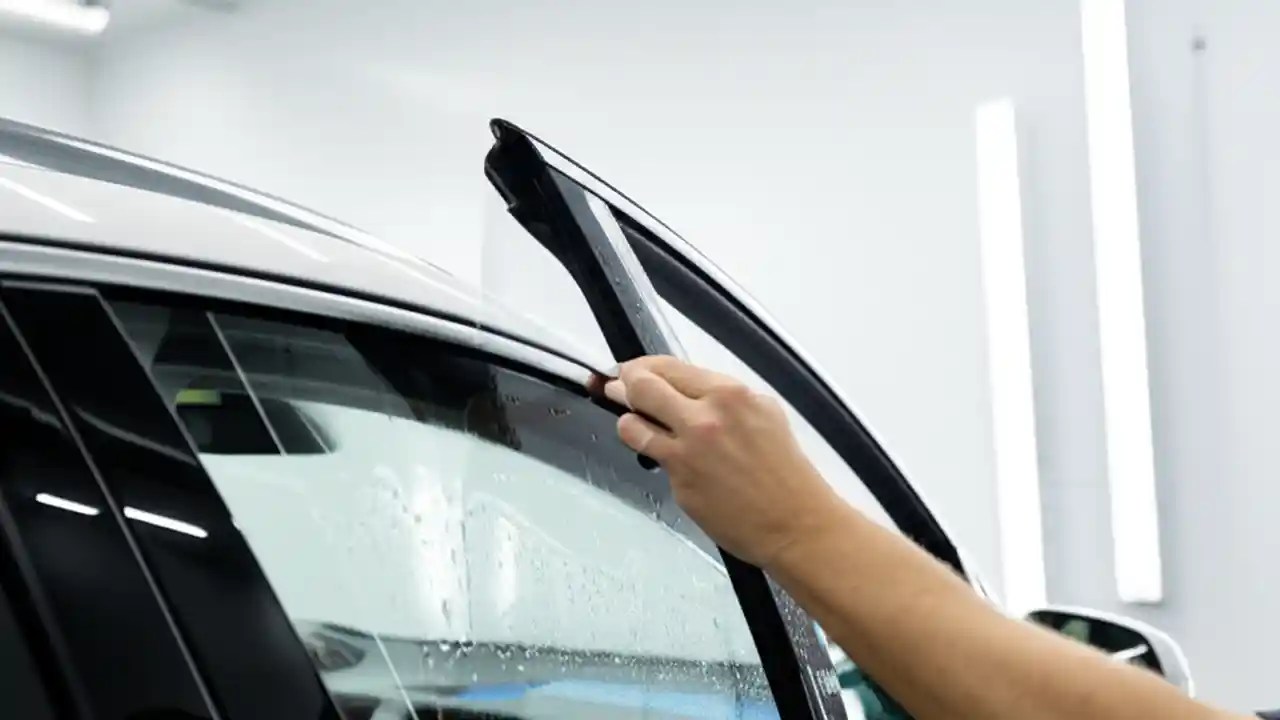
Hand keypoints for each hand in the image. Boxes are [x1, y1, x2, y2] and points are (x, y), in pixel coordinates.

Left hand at [593, 356, 842, 568]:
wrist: (795, 522)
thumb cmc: (785, 472)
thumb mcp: (763, 414)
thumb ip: (721, 398)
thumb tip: (683, 390)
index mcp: (729, 395)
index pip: (669, 368)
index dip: (644, 367)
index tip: (634, 370)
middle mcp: (704, 419)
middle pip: (640, 388)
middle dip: (623, 384)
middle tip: (618, 387)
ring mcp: (687, 453)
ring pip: (631, 425)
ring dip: (628, 421)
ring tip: (635, 423)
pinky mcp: (679, 483)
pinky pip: (653, 460)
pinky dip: (654, 455)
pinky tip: (667, 458)